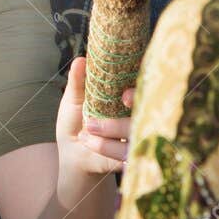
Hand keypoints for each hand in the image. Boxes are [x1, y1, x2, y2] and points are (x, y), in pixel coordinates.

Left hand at [56, 56, 133, 181]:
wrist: (74, 153)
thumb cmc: (76, 121)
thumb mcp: (74, 100)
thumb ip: (78, 81)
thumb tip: (80, 60)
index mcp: (127, 99)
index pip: (144, 91)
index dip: (139, 94)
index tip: (124, 97)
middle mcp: (137, 117)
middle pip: (145, 118)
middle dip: (121, 121)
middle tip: (93, 121)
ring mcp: (138, 138)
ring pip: (135, 138)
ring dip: (108, 136)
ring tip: (84, 133)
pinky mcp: (135, 158)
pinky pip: (129, 156)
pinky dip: (107, 149)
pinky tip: (89, 143)